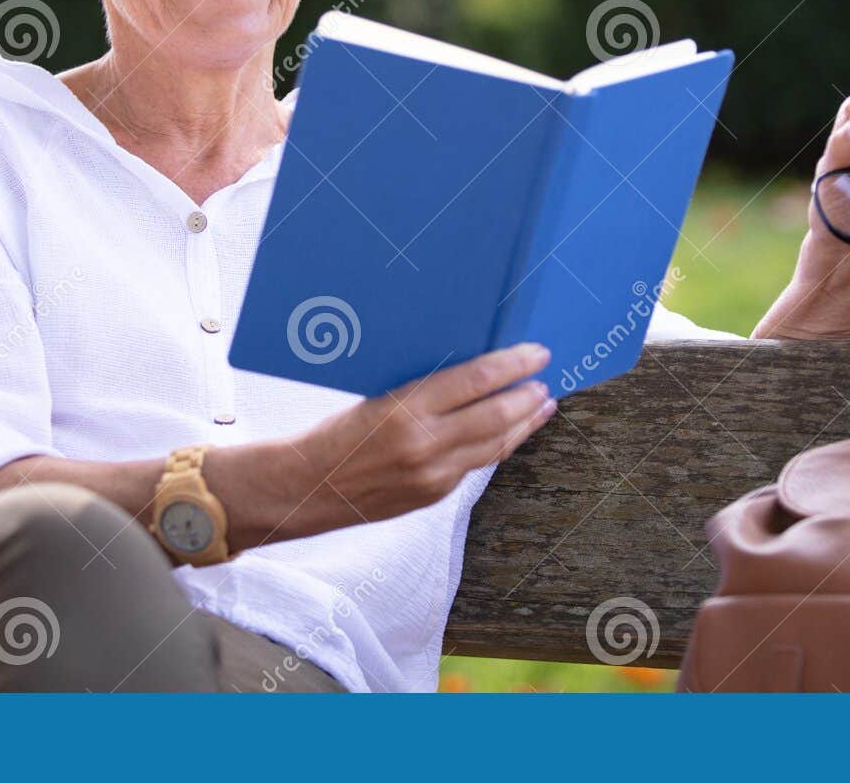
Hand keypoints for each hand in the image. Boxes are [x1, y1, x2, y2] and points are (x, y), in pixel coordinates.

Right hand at [205, 343, 556, 547]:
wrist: (304, 488)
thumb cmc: (334, 434)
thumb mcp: (377, 396)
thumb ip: (425, 390)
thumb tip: (473, 371)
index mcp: (405, 408)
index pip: (476, 380)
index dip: (513, 364)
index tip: (537, 353)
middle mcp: (424, 445)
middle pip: (496, 415)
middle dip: (528, 395)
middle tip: (545, 378)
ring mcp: (432, 476)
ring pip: (495, 446)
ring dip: (524, 424)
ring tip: (542, 406)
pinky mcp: (433, 496)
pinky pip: (476, 466)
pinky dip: (497, 446)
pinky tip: (507, 433)